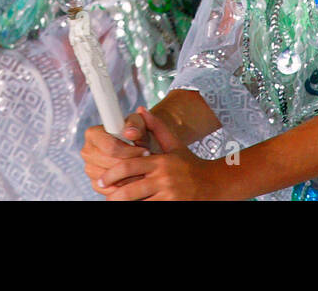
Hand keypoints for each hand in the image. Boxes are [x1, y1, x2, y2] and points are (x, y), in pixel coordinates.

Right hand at [82, 111, 153, 188]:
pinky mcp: (95, 183)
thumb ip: (135, 124)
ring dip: (130, 176)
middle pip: (111, 164)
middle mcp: (87, 152)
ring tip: (142, 169)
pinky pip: (110, 190)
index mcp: (92, 134)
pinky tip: (135, 178)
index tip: (145, 151)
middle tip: (147, 162)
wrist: (134, 148)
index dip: (130, 151)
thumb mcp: (138, 124)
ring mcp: (89, 169)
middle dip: (132, 164)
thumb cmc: (135, 134)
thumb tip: (130, 133)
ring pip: (112, 179)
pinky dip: (125, 187)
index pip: (111, 147)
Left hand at [95, 107, 224, 199]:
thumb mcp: (175, 144)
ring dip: (125, 204)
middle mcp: (164, 179)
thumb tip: (141, 110)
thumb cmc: (191, 164)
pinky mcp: (174, 206)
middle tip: (105, 195)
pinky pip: (151, 208)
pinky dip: (140, 207)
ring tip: (114, 202)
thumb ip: (157, 128)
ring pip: (140, 203)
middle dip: (115, 195)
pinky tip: (134, 206)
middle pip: (131, 189)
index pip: (130, 166)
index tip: (101, 180)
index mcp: (160, 162)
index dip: (112, 173)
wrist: (215, 183)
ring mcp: (170, 195)